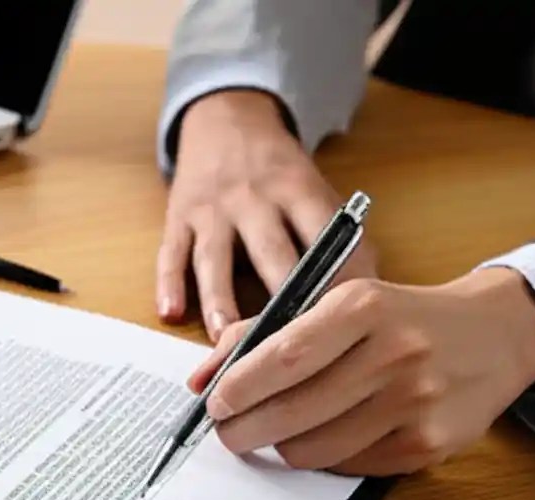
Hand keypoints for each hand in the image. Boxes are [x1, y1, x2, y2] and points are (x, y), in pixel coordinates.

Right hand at [158, 90, 376, 340]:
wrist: (226, 118)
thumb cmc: (279, 169)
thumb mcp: (315, 186)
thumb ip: (338, 234)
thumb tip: (366, 294)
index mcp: (297, 188)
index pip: (323, 236)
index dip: (336, 278)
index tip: (346, 321)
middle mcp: (253, 197)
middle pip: (270, 251)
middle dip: (282, 298)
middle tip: (290, 346)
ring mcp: (212, 209)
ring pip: (214, 258)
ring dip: (220, 299)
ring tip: (224, 339)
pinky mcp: (178, 216)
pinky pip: (171, 253)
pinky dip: (168, 284)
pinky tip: (170, 313)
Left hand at [187, 270, 534, 475]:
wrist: (494, 335)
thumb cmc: (396, 318)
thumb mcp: (335, 304)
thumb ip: (261, 334)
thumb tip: (199, 378)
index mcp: (363, 306)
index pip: (284, 355)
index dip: (239, 386)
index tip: (213, 403)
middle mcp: (394, 352)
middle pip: (293, 409)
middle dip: (244, 429)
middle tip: (228, 432)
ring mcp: (415, 401)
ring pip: (314, 448)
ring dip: (282, 447)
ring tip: (279, 431)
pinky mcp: (428, 444)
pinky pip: (349, 467)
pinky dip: (324, 458)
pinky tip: (328, 435)